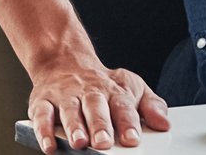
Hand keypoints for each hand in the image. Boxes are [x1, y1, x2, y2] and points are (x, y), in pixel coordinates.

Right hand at [27, 54, 169, 151]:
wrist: (63, 60)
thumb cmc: (100, 83)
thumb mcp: (131, 87)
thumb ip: (151, 106)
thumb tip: (163, 124)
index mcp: (114, 91)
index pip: (123, 105)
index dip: (128, 122)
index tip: (132, 139)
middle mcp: (89, 92)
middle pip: (96, 108)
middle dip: (100, 126)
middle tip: (104, 143)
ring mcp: (65, 96)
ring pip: (69, 111)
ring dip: (73, 127)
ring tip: (79, 143)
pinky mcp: (43, 101)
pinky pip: (42, 115)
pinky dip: (43, 130)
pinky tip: (49, 145)